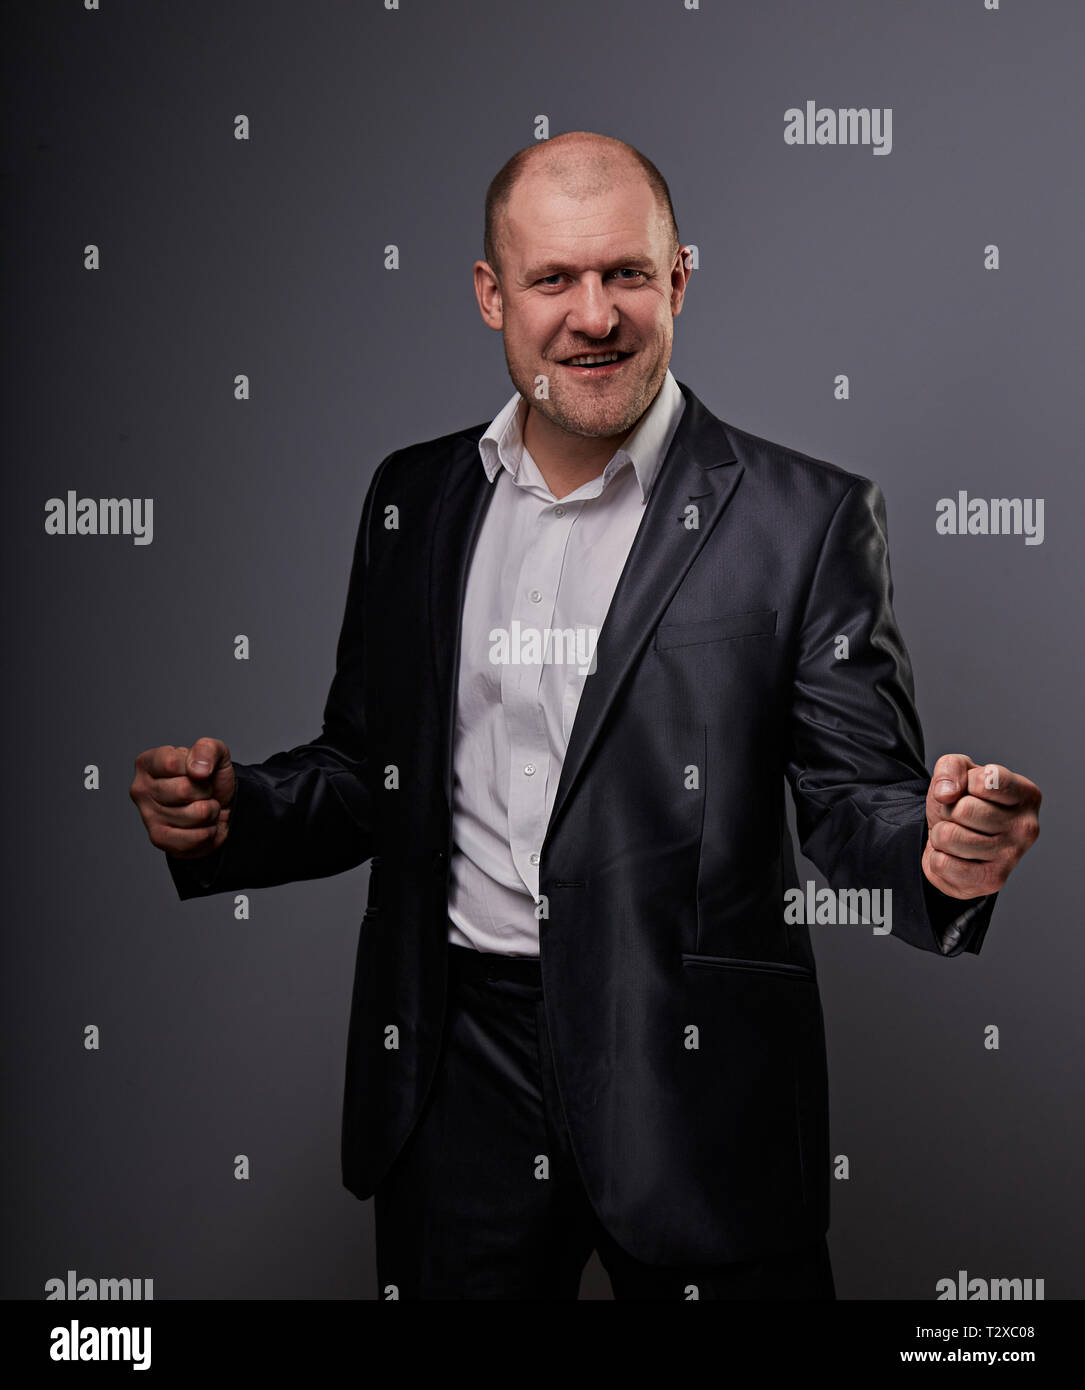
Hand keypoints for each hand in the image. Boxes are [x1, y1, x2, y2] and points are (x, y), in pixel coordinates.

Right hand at [129, 737, 235, 859]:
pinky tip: (201, 825)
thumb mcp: (216, 753)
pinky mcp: (159, 839)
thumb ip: (207, 749)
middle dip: (205, 791)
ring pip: (196, 813)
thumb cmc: (211, 779)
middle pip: (184, 790)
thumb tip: (197, 770)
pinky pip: (196, 837)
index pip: (172, 763)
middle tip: (202, 791)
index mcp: (147, 763)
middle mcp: (141, 789)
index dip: (196, 767)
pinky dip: (209, 830)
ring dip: (210, 810)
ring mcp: (147, 816)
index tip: (198, 771)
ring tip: (203, 806)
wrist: (220, 808)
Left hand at [923, 753, 1040, 899]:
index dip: (965, 782)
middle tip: (959, 818)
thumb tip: (946, 793)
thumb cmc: (961, 802)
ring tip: (956, 835)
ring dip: (941, 834)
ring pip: (950, 836)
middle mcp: (1027, 827)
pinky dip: (938, 858)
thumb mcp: (957, 773)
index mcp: (1026, 795)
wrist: (952, 842)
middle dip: (949, 811)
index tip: (969, 791)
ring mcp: (1012, 857)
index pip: (986, 781)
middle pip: (964, 810)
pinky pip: (942, 863)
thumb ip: (951, 767)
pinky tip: (955, 857)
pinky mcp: (992, 881)